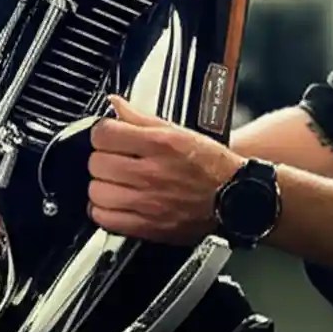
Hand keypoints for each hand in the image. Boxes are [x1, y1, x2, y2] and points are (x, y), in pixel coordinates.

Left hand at [87, 94, 245, 244]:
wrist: (236, 199)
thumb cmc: (212, 166)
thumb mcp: (180, 131)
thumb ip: (142, 118)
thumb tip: (116, 104)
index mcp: (160, 144)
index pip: (104, 134)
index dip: (103, 132)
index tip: (109, 135)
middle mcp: (151, 173)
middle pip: (97, 163)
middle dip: (102, 158)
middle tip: (114, 158)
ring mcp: (147, 202)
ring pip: (96, 191)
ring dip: (102, 185)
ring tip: (114, 181)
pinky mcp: (146, 227)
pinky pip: (105, 218)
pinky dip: (104, 210)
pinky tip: (115, 202)